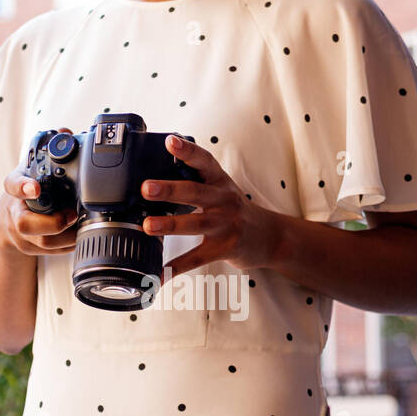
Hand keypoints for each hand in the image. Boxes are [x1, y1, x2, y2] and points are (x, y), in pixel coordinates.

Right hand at [0, 128, 79, 255]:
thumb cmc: (26, 190)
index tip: (34, 187)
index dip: (23, 187)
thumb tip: (65, 132)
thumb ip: (48, 151)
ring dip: (67, 236)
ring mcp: (22, 235)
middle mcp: (15, 213)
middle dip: (51, 223)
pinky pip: (53, 252)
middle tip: (71, 214)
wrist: (7, 220)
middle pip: (25, 224)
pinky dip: (69, 246)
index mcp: (15, 189)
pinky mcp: (32, 249)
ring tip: (82, 225)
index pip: (13, 185)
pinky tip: (81, 236)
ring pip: (43, 243)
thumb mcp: (31, 168)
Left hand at [140, 134, 280, 279]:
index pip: (203, 161)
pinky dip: (177, 267)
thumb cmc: (237, 210)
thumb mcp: (222, 189)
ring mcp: (226, 225)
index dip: (187, 151)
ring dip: (170, 224)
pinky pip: (197, 258)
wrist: (270, 236)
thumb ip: (195, 181)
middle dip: (170, 189)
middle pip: (195, 192)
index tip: (170, 142)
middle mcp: (224, 200)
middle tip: (146, 187)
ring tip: (148, 225)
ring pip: (195, 223)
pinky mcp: (225, 248)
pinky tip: (161, 273)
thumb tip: (157, 178)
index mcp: (220, 181)